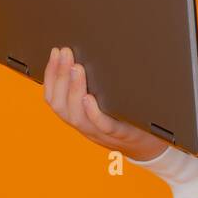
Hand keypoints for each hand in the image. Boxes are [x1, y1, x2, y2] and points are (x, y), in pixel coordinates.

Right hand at [43, 46, 169, 161]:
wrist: (146, 145)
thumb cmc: (124, 118)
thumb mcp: (105, 100)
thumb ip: (94, 83)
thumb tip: (88, 52)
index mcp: (77, 115)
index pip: (53, 97)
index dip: (51, 74)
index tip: (55, 52)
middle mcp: (84, 124)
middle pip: (60, 105)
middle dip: (60, 76)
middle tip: (65, 53)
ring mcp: (100, 132)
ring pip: (76, 116)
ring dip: (74, 89)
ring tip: (76, 67)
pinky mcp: (120, 134)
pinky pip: (102, 126)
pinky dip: (93, 113)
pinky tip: (90, 98)